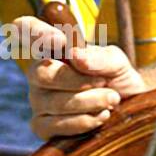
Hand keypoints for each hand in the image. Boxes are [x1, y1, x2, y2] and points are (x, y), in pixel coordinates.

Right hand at [19, 16, 148, 140]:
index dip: (37, 32)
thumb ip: (99, 57)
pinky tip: (101, 116)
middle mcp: (39, 73)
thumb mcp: (117, 62)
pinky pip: (54, 125)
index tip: (61, 40)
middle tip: (105, 84)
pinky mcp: (43, 126)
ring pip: (53, 102)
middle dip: (78, 81)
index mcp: (52, 49)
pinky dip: (82, 121)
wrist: (129, 108)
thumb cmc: (117, 79)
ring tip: (112, 100)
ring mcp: (38, 100)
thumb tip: (75, 55)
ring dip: (89, 102)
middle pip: (42, 73)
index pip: (26, 29)